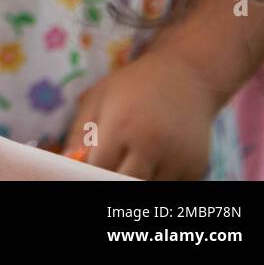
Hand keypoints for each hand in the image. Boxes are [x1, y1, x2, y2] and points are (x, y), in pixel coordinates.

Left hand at [63, 49, 221, 179]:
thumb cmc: (134, 85)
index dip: (88, 171)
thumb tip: (67, 162)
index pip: (97, 169)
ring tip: (132, 158)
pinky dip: (158, 180)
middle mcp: (151, 145)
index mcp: (121, 126)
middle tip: (109, 163)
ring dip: (135, 179)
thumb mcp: (98, 99)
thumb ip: (79, 133)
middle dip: (110, 178)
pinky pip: (171, 187)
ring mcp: (177, 159)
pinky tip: (154, 161)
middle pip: (122, 183)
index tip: (86, 166)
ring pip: (146, 188)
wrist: (186, 75)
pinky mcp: (196, 167)